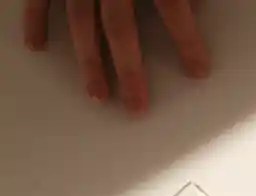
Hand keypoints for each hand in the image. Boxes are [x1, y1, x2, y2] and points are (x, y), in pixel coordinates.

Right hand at [22, 0, 209, 113]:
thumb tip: (199, 7)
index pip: (172, 9)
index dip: (187, 41)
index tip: (199, 73)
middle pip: (119, 27)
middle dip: (129, 70)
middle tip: (137, 107)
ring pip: (80, 21)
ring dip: (88, 60)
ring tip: (97, 96)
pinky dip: (37, 21)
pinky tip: (38, 47)